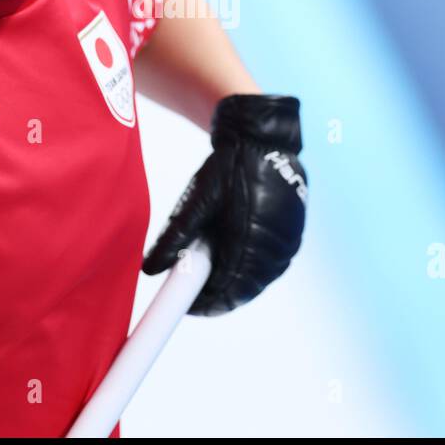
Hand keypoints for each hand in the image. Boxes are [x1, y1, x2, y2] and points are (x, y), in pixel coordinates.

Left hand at [141, 94, 307, 315]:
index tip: (185, 306)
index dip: (205, 304)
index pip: (227, 290)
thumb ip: (175, 237)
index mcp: (250, 238)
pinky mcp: (293, 236)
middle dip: (218, 294)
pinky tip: (231, 258)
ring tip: (208, 271)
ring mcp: (289, 242)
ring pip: (258, 281)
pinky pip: (270, 266)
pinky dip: (250, 270)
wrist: (264, 138)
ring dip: (234, 282)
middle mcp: (276, 246)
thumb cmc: (230, 166)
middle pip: (244, 291)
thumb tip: (151, 268)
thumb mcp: (198, 199)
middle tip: (191, 290)